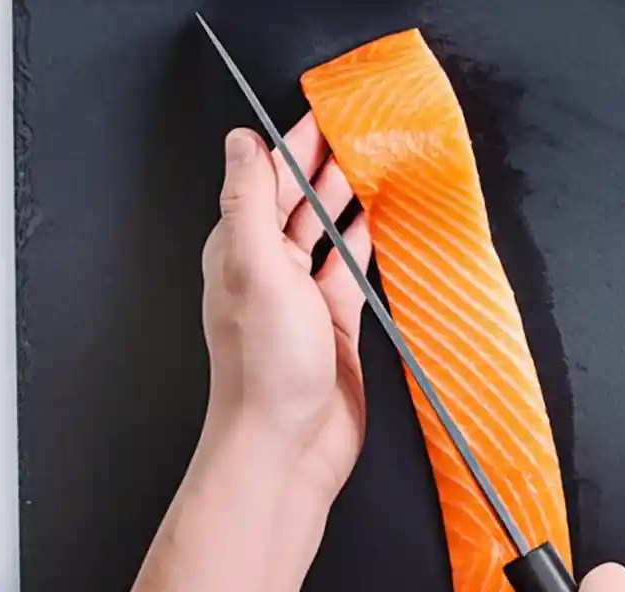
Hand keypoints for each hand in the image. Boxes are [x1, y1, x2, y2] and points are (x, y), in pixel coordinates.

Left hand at [200, 115, 371, 499]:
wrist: (287, 448)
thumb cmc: (266, 366)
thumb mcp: (254, 269)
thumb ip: (249, 201)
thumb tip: (241, 142)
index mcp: (241, 248)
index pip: (269, 179)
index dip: (296, 143)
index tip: (329, 111)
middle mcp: (269, 268)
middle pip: (299, 201)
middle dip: (327, 164)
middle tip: (365, 127)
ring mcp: (304, 297)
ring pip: (327, 233)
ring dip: (349, 200)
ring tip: (380, 163)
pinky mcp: (336, 324)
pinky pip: (352, 270)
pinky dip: (366, 245)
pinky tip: (382, 225)